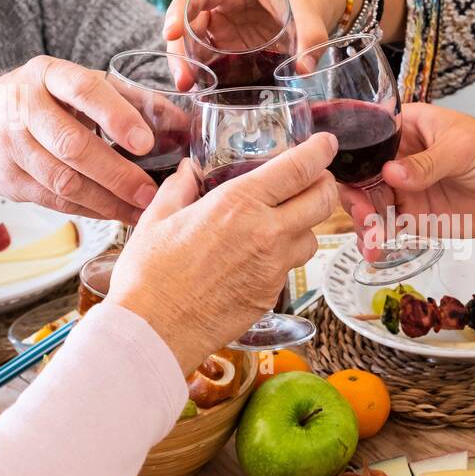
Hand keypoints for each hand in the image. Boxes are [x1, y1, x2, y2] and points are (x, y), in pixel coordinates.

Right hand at [0, 56, 159, 221]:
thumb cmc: (43, 101)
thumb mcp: (78, 86)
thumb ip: (130, 101)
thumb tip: (183, 124)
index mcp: (48, 75)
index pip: (83, 89)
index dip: (115, 116)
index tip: (145, 142)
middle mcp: (24, 106)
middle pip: (72, 145)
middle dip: (117, 173)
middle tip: (151, 192)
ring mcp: (11, 145)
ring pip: (63, 181)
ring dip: (108, 201)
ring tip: (142, 210)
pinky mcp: (8, 180)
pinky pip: (55, 201)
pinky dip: (90, 210)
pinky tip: (117, 214)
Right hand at [106, 132, 338, 373]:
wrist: (153, 331)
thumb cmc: (149, 276)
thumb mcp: (157, 218)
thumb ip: (179, 188)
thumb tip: (189, 170)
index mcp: (239, 204)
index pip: (299, 169)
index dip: (320, 152)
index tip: (325, 144)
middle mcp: (267, 233)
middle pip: (323, 200)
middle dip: (324, 185)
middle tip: (313, 181)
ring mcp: (274, 267)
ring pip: (313, 237)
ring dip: (304, 226)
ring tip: (279, 223)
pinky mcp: (272, 295)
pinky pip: (290, 268)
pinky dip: (282, 258)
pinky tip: (255, 259)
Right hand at [162, 0, 341, 71]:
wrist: (317, 8)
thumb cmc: (309, 1)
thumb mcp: (313, 16)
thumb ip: (311, 38)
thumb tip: (304, 69)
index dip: (180, 10)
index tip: (171, 33)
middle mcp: (220, 2)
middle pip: (186, 20)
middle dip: (179, 48)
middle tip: (183, 79)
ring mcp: (221, 23)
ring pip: (190, 40)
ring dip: (185, 63)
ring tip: (188, 87)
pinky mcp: (226, 43)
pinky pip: (204, 55)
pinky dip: (199, 70)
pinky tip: (199, 88)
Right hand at [339, 103, 474, 259]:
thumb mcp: (464, 150)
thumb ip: (427, 164)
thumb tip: (390, 175)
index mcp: (407, 129)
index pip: (366, 138)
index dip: (350, 157)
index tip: (345, 179)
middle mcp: (399, 159)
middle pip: (361, 177)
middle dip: (355, 198)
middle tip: (365, 216)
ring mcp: (407, 190)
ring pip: (370, 206)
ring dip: (363, 223)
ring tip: (371, 240)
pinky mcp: (417, 219)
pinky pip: (389, 229)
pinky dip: (378, 240)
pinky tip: (374, 250)